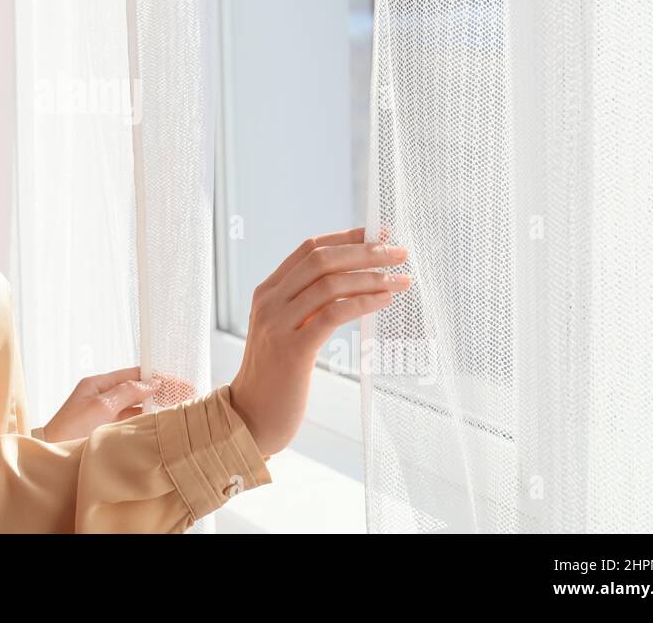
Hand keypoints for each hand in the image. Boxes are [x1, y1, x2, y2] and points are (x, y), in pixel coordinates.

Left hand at [38, 366, 195, 442]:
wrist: (51, 459)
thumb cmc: (69, 430)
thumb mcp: (100, 407)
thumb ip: (126, 392)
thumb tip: (151, 382)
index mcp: (96, 385)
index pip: (133, 374)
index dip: (156, 376)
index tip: (178, 381)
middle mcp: (101, 397)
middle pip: (137, 389)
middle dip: (161, 390)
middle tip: (186, 393)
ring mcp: (104, 415)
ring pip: (136, 407)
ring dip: (156, 406)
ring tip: (179, 407)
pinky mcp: (106, 432)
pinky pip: (131, 422)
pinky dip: (146, 420)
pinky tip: (160, 423)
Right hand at [229, 225, 411, 456]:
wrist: (252, 417)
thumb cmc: (277, 376)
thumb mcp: (286, 330)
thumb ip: (307, 305)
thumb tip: (352, 282)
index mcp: (267, 291)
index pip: (309, 249)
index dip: (346, 237)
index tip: (379, 234)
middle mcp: (269, 301)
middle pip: (322, 259)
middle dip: (365, 252)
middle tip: (398, 253)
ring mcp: (277, 324)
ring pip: (330, 283)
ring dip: (371, 277)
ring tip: (400, 280)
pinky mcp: (292, 350)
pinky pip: (333, 314)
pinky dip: (363, 302)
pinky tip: (384, 301)